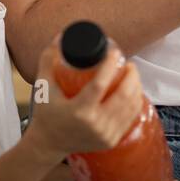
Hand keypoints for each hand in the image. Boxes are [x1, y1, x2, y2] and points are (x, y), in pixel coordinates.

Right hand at [28, 40, 143, 160]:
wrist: (48, 144)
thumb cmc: (45, 113)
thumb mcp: (42, 86)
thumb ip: (49, 59)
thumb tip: (62, 36)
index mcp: (78, 111)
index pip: (100, 84)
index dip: (110, 65)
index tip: (115, 53)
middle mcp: (94, 125)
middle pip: (123, 95)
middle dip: (131, 76)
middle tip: (128, 64)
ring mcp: (105, 135)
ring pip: (131, 106)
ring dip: (136, 87)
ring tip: (132, 74)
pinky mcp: (111, 141)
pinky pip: (131, 118)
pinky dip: (135, 102)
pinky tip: (134, 92)